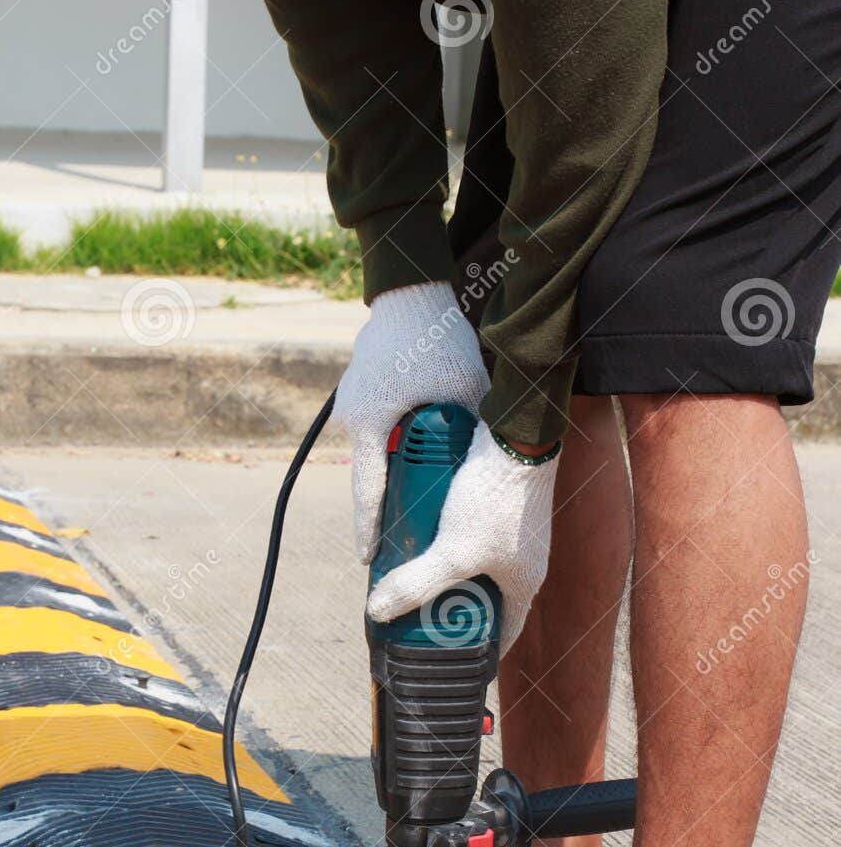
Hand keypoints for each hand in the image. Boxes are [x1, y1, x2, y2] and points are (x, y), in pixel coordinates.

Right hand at [333, 281, 489, 563]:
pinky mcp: (359, 388)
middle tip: (402, 536)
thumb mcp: (465, 390)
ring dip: (395, 471)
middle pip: (369, 476)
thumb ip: (475, 429)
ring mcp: (351, 402)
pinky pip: (376, 428)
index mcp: (370, 426)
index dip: (369, 530)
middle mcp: (352, 418)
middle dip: (387, 505)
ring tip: (416, 496)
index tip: (368, 559)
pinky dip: (393, 444)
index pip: (367, 493)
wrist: (411, 288)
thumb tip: (497, 468)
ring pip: (374, 451)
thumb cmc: (437, 334)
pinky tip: (415, 451)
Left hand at [366, 422, 558, 654]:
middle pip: (481, 599)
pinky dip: (445, 539)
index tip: (447, 660)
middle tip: (415, 612)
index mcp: (525, 583)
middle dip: (447, 606)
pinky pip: (468, 535)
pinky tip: (421, 533)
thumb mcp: (452, 551)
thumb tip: (378, 610)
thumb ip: (417, 583)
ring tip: (410, 572)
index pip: (502, 634)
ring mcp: (511, 532)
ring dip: (441, 570)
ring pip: (471, 564)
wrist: (516, 432)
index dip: (475, 652)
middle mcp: (524, 561)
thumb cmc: (497, 497)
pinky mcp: (498, 505)